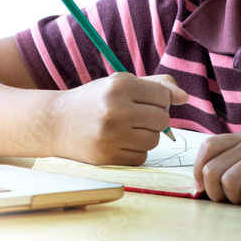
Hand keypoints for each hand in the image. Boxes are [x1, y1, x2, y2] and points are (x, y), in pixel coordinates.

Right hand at [48, 73, 187, 165]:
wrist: (54, 123)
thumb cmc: (94, 101)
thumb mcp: (121, 83)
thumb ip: (157, 85)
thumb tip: (185, 98)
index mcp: (119, 86)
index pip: (164, 95)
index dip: (160, 99)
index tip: (146, 101)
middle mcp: (115, 110)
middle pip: (162, 119)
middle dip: (155, 119)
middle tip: (137, 116)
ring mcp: (110, 135)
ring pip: (154, 140)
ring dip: (146, 136)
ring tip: (127, 129)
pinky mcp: (107, 157)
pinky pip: (141, 157)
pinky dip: (135, 151)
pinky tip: (118, 142)